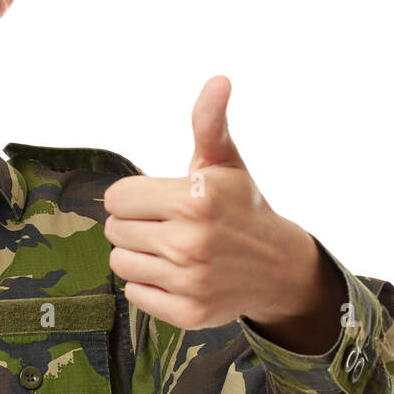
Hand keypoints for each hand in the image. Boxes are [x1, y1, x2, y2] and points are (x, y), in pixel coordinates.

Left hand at [102, 76, 316, 330]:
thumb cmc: (240, 206)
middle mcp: (191, 242)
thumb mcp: (224, 161)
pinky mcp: (188, 313)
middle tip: (169, 225)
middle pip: (114, 230)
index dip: (135, 197)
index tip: (162, 200)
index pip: (117, 198)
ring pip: (119, 262)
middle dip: (136, 224)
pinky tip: (177, 275)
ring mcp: (190, 281)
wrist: (279, 267)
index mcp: (194, 199)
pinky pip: (134, 294)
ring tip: (172, 250)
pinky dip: (149, 285)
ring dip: (139, 255)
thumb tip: (219, 80)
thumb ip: (209, 121)